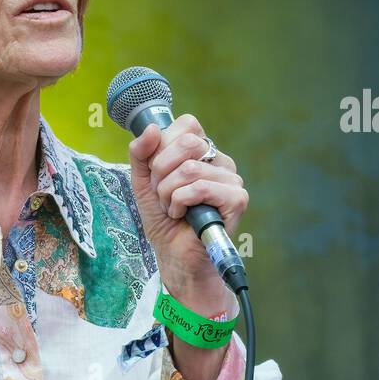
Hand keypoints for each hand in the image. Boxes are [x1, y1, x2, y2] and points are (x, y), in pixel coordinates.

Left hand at [128, 114, 247, 312]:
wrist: (173, 255)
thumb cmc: (163, 218)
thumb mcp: (143, 182)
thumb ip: (141, 154)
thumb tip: (152, 128)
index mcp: (202, 151)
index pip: (187, 124)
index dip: (163, 146)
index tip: (157, 172)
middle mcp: (220, 161)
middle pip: (187, 142)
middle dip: (161, 172)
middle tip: (162, 194)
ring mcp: (231, 179)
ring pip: (190, 169)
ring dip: (168, 193)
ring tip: (171, 208)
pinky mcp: (237, 198)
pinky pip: (200, 188)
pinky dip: (180, 204)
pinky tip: (183, 216)